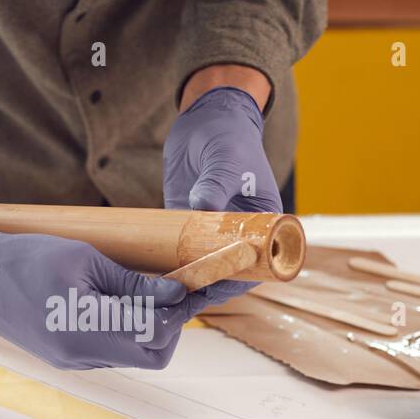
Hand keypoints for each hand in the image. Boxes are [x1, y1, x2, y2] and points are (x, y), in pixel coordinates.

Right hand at [0, 227, 205, 369]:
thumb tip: (175, 294)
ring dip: (148, 328)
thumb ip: (133, 283)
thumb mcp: (85, 260)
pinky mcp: (67, 357)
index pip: (156, 333)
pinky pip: (112, 350)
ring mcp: (74, 360)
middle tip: (172, 292)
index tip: (195, 287)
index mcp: (86, 330)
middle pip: (153, 355)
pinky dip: (126, 331)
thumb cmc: (26, 259)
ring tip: (144, 292)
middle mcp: (82, 355)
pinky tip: (120, 303)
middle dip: (171, 326)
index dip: (180, 310)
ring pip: (134, 355)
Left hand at [163, 84, 281, 304]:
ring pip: (203, 266)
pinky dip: (171, 266)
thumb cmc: (229, 138)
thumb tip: (202, 207)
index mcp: (263, 221)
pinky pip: (180, 250)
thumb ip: (216, 184)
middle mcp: (238, 232)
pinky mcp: (186, 223)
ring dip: (188, 282)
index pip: (256, 260)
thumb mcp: (226, 160)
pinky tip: (156, 281)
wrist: (206, 120)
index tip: (218, 285)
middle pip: (228, 270)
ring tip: (169, 298)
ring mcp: (211, 230)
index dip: (239, 276)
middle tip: (187, 298)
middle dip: (210, 287)